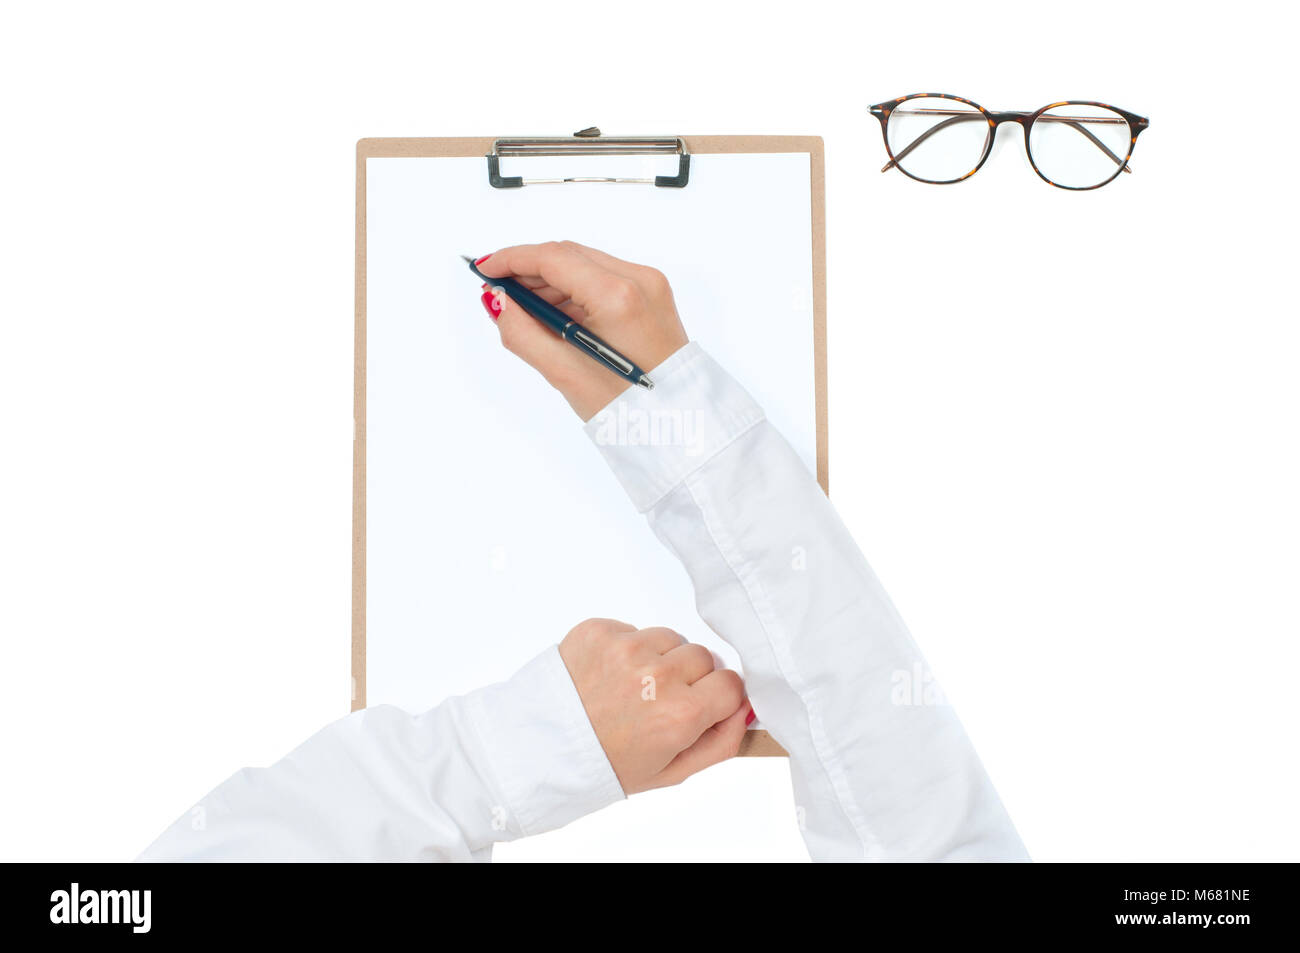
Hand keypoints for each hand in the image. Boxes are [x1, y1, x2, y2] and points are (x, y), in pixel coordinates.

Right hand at [475, 242, 688, 420]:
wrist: (679, 423)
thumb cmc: (630, 408)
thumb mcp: (564, 373)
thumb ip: (521, 332)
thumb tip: (496, 301)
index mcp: (618, 296)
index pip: (552, 258)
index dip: (511, 259)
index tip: (484, 269)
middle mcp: (639, 280)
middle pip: (568, 255)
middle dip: (528, 269)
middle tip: (497, 292)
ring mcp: (650, 285)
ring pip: (585, 264)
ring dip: (551, 281)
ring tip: (525, 311)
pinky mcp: (653, 295)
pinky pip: (603, 278)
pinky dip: (575, 290)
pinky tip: (557, 314)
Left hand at [557, 618, 750, 794]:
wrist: (540, 748)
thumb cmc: (606, 764)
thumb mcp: (671, 772)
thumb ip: (721, 741)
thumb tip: (749, 708)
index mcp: (680, 714)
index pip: (732, 684)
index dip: (717, 699)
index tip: (699, 709)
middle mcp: (657, 676)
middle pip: (703, 657)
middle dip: (689, 678)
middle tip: (658, 704)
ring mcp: (626, 648)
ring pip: (670, 639)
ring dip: (659, 659)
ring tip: (630, 690)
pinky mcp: (598, 630)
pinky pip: (633, 629)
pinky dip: (626, 649)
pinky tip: (607, 677)